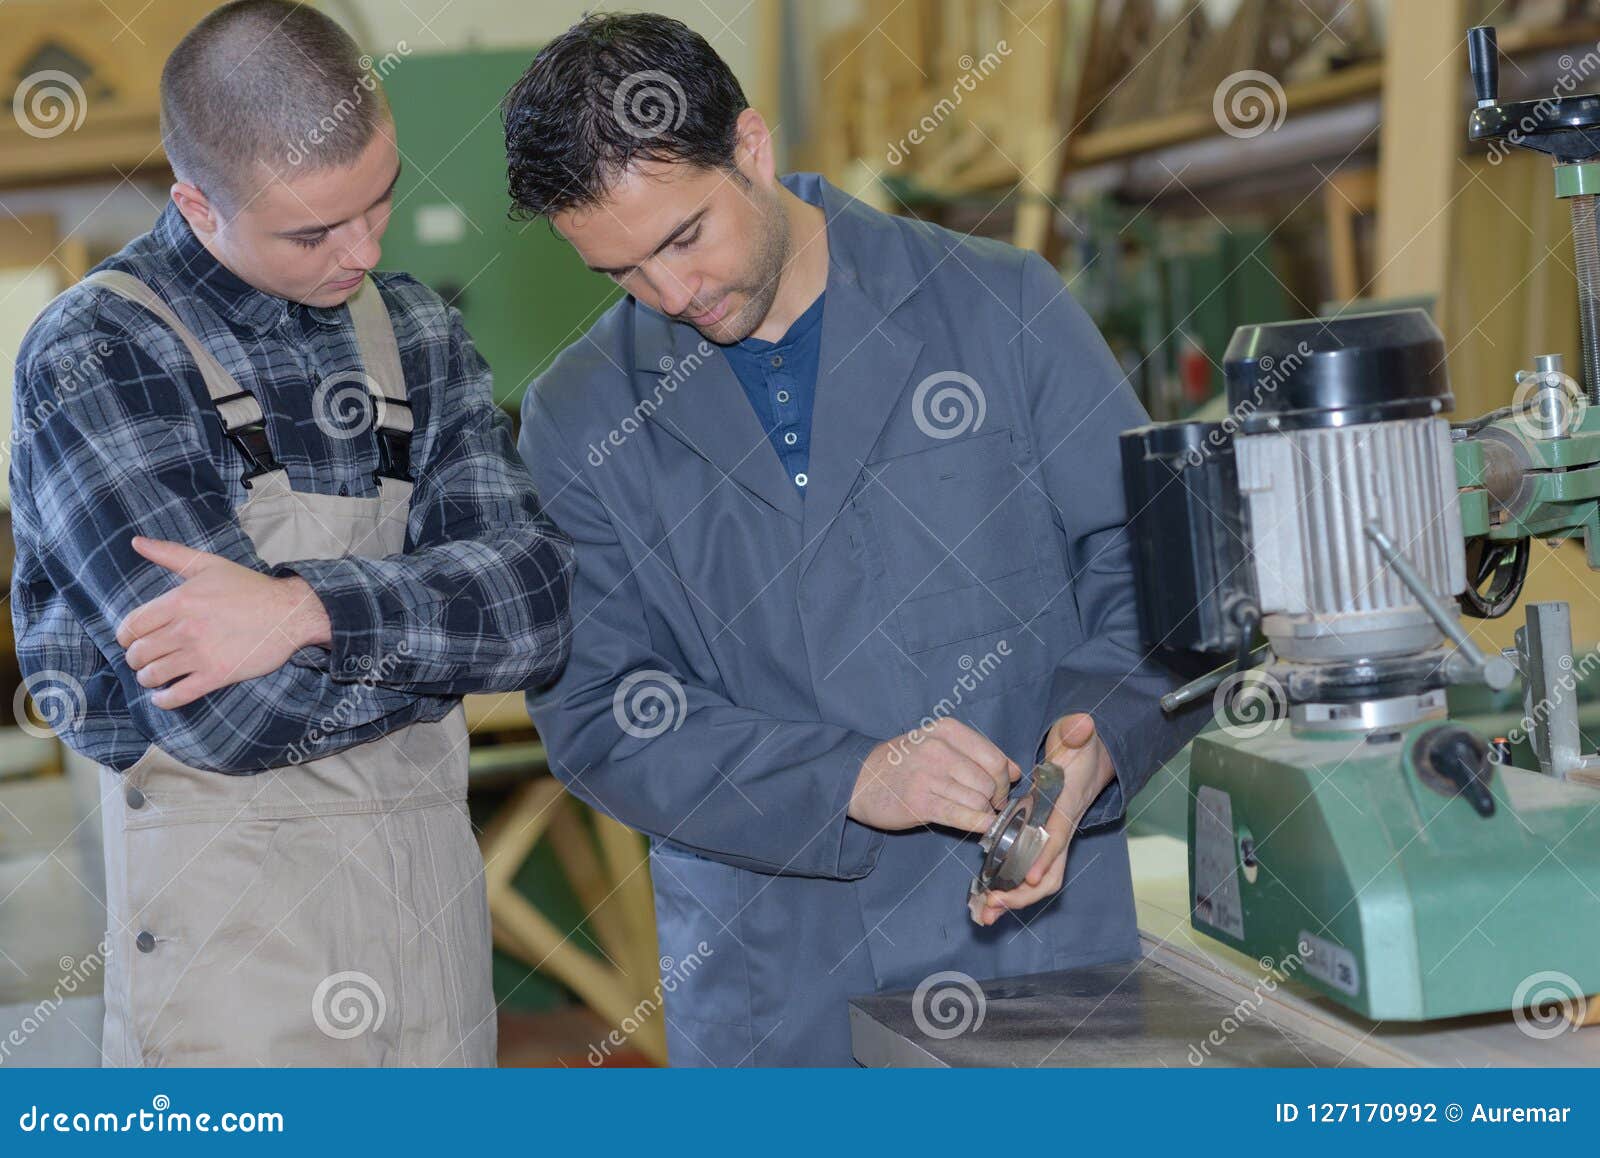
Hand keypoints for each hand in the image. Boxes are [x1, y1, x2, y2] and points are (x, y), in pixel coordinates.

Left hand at [116, 536, 331, 708]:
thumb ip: (170, 553)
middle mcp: (185, 629)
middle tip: (144, 659)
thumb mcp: (209, 564)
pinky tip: (163, 697)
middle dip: (136, 659)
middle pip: (139, 653)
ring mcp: (201, 654)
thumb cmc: (250, 587)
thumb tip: (136, 542)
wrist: (290, 613)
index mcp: (179, 601)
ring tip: (155, 675)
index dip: (125, 637)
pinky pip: (178, 695)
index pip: (131, 626)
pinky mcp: (217, 675)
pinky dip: (164, 700)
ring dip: (148, 678)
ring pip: (153, 675)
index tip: (132, 640)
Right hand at [849, 717, 1020, 834]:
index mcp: (946, 730)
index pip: (994, 758)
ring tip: (974, 814)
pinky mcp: (920, 803)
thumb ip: (978, 753)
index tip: (998, 790)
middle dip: (995, 799)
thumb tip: (1016, 771)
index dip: (1004, 779)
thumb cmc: (905, 763)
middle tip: (988, 806)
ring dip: (984, 813)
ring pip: (979, 800)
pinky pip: (962, 816)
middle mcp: (938, 749)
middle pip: (989, 782)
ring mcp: (928, 776)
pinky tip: (981, 827)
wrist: (860, 779)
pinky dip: (979, 824)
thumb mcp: (938, 744)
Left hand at [972, 713, 1115, 925]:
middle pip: (1047, 872)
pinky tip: (985, 899)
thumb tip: (1081, 726)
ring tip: (984, 913)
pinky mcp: (1034, 842)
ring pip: (1034, 880)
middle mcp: (1057, 830)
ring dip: (1011, 899)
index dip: (1045, 856)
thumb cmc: (1081, 750)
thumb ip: (1077, 733)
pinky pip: (1022, 872)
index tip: (1029, 876)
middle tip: (994, 903)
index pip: (1057, 836)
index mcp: (1065, 807)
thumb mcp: (1079, 737)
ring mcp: (1046, 840)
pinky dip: (1005, 889)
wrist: (1089, 760)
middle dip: (1022, 893)